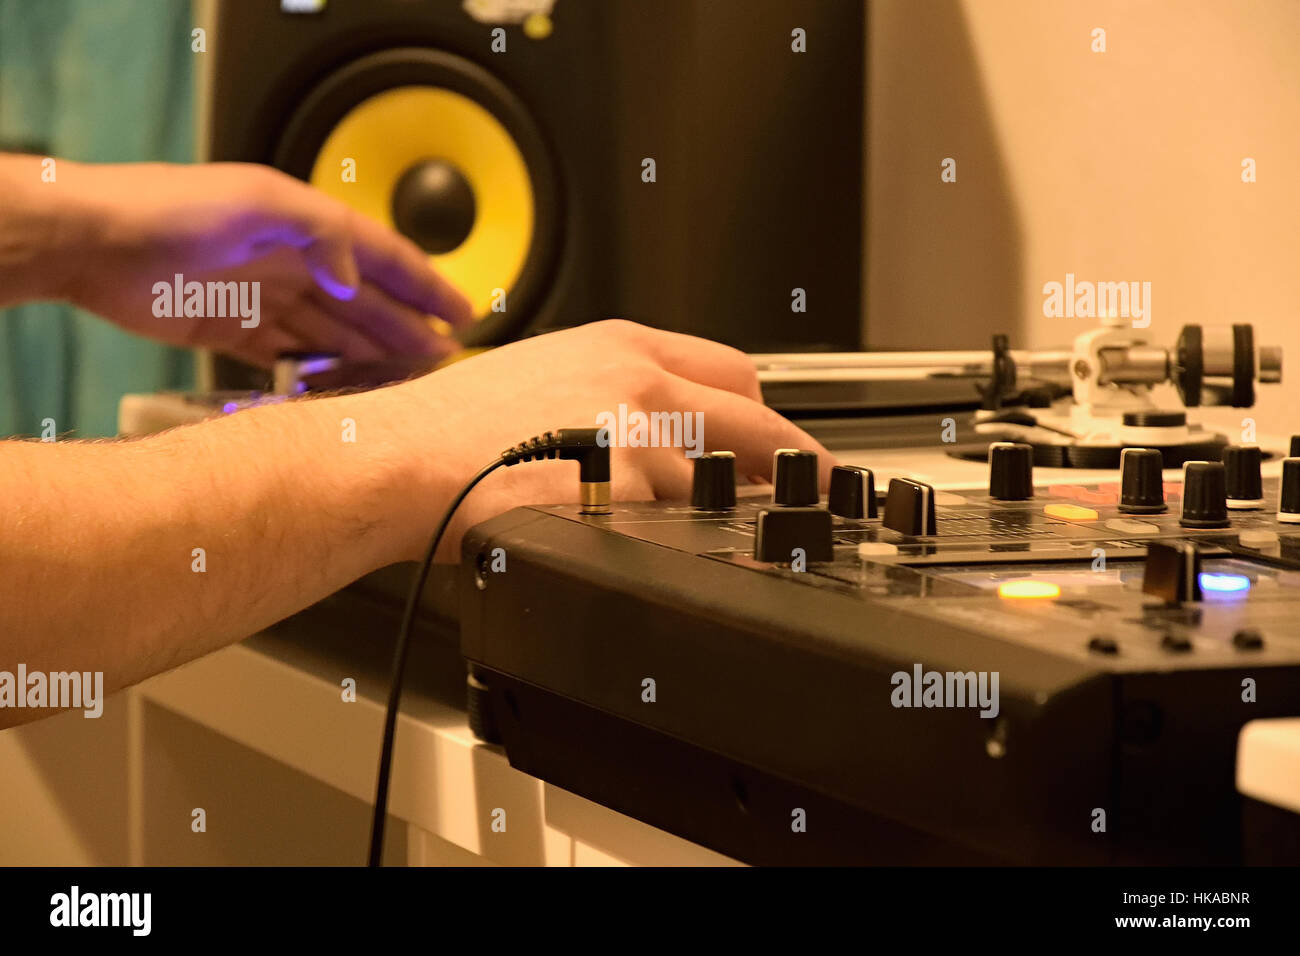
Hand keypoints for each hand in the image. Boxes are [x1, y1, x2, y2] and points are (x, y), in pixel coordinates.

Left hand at [50, 160, 472, 365]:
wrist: (94, 242)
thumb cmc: (170, 209)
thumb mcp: (258, 203)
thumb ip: (320, 233)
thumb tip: (356, 276)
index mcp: (306, 227)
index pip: (383, 258)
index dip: (426, 286)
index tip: (462, 313)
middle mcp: (290, 262)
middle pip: (365, 301)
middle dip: (408, 329)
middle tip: (444, 360)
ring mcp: (263, 297)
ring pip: (332, 331)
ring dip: (370, 354)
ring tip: (407, 379)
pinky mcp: (231, 330)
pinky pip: (288, 354)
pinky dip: (316, 370)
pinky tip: (340, 386)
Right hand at [379, 320, 835, 560]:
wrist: (402, 460)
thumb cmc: (452, 430)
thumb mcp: (543, 376)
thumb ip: (610, 390)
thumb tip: (654, 427)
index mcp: (622, 345)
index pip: (733, 371)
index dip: (761, 416)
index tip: (774, 443)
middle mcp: (642, 380)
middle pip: (755, 418)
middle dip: (779, 462)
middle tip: (787, 493)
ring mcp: (640, 436)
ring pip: (724, 481)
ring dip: (725, 511)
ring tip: (702, 536)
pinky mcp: (625, 492)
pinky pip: (684, 527)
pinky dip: (682, 544)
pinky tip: (652, 550)